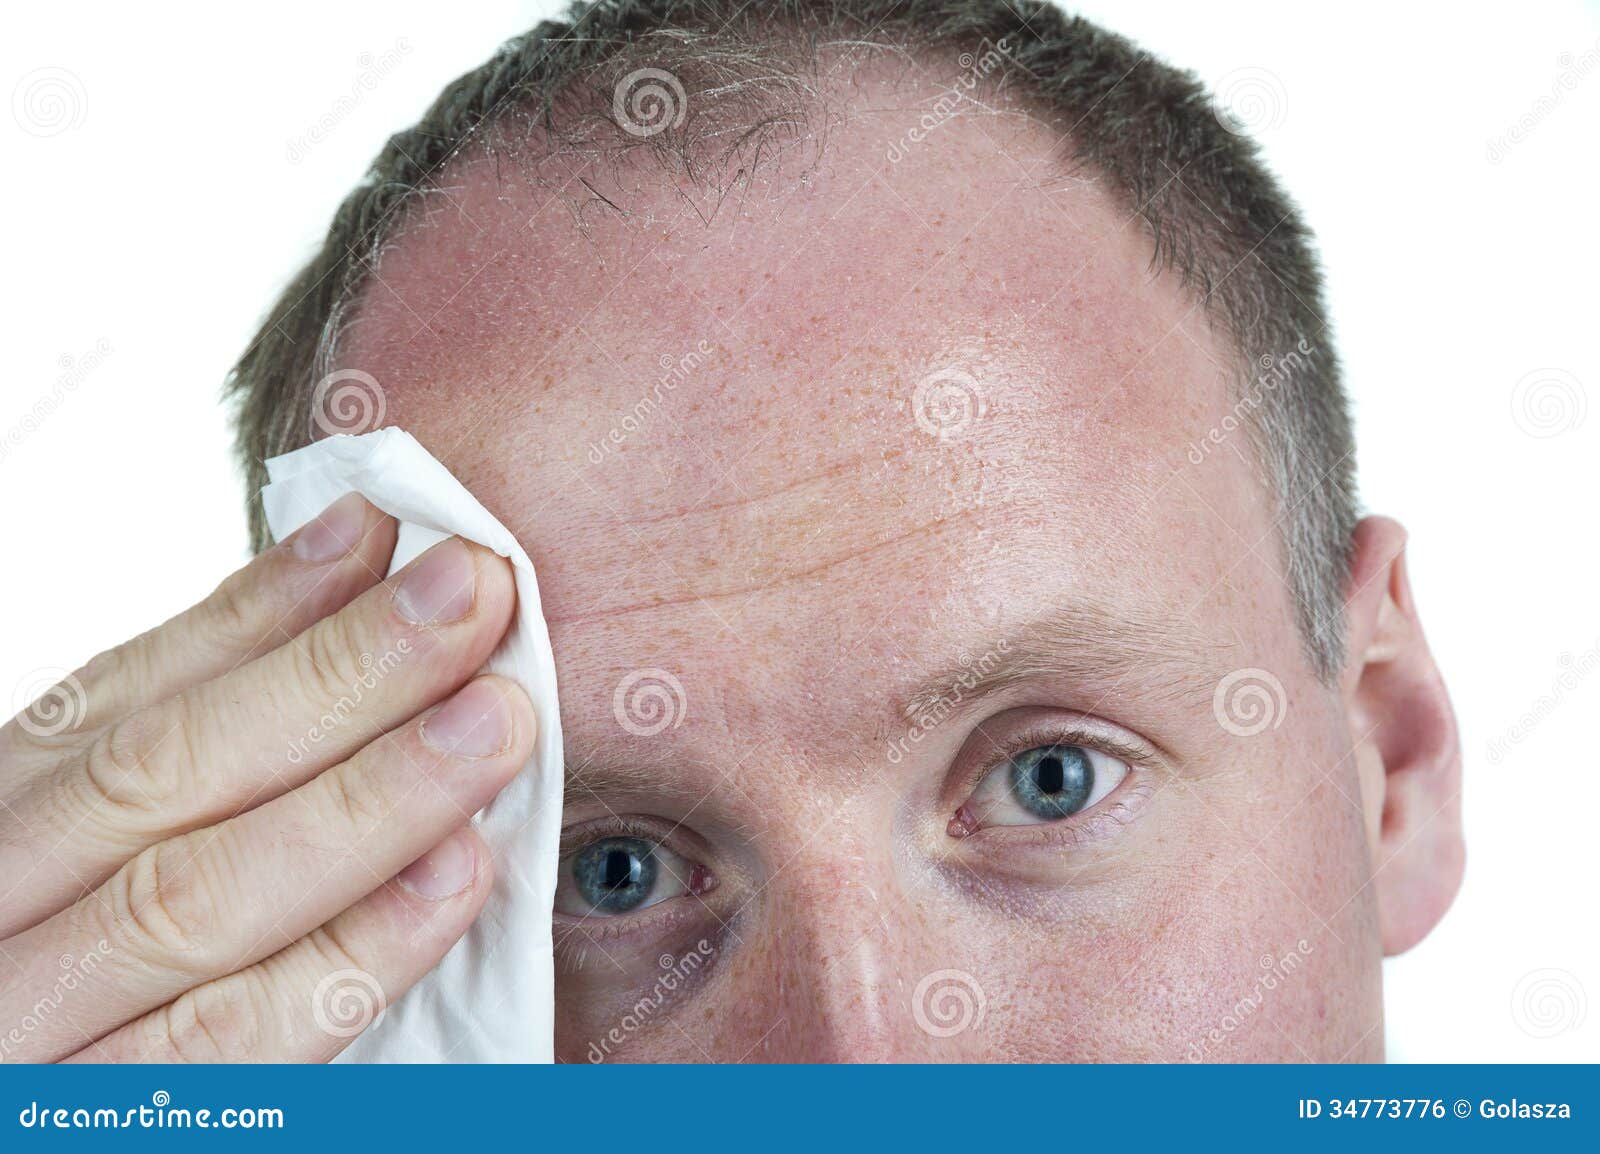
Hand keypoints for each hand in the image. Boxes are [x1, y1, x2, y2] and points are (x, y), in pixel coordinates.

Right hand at [0, 493, 533, 1060]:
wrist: (32, 1074)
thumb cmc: (48, 993)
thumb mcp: (73, 864)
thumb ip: (182, 771)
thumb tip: (332, 592)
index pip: (116, 701)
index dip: (258, 610)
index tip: (383, 531)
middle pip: (164, 778)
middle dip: (336, 677)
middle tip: (475, 594)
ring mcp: (31, 1045)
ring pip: (194, 900)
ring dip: (365, 798)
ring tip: (495, 719)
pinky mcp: (99, 1128)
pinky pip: (220, 1057)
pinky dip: (342, 961)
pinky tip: (449, 883)